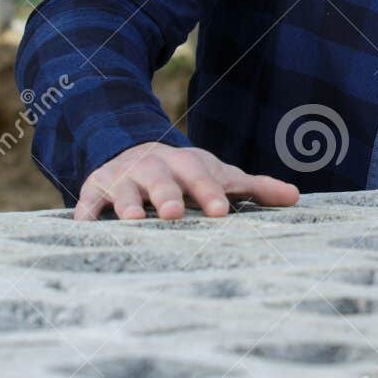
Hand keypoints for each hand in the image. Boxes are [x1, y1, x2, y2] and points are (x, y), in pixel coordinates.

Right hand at [76, 142, 299, 220]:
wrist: (135, 150)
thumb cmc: (188, 175)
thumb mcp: (220, 175)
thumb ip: (255, 188)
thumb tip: (296, 197)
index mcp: (188, 165)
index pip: (203, 178)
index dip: (211, 194)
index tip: (221, 213)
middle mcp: (154, 168)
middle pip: (161, 181)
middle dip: (167, 195)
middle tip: (173, 213)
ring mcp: (123, 178)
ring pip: (123, 190)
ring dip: (126, 204)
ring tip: (131, 221)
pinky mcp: (94, 189)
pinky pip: (86, 202)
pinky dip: (83, 212)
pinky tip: (81, 227)